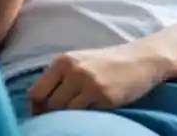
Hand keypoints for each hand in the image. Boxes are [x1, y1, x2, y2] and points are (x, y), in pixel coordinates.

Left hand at [26, 43, 166, 113]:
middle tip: (62, 116)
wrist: (140, 59)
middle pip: (48, 104)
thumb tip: (38, 104)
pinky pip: (84, 114)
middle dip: (52, 113)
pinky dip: (85, 115)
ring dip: (69, 115)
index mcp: (62, 61)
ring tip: (81, 110)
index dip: (36, 107)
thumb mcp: (79, 63)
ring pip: (64, 111)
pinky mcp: (103, 95)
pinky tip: (94, 108)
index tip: (43, 114)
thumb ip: (59, 78)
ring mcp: (87, 83)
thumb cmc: (107, 63)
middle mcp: (72, 70)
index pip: (35, 92)